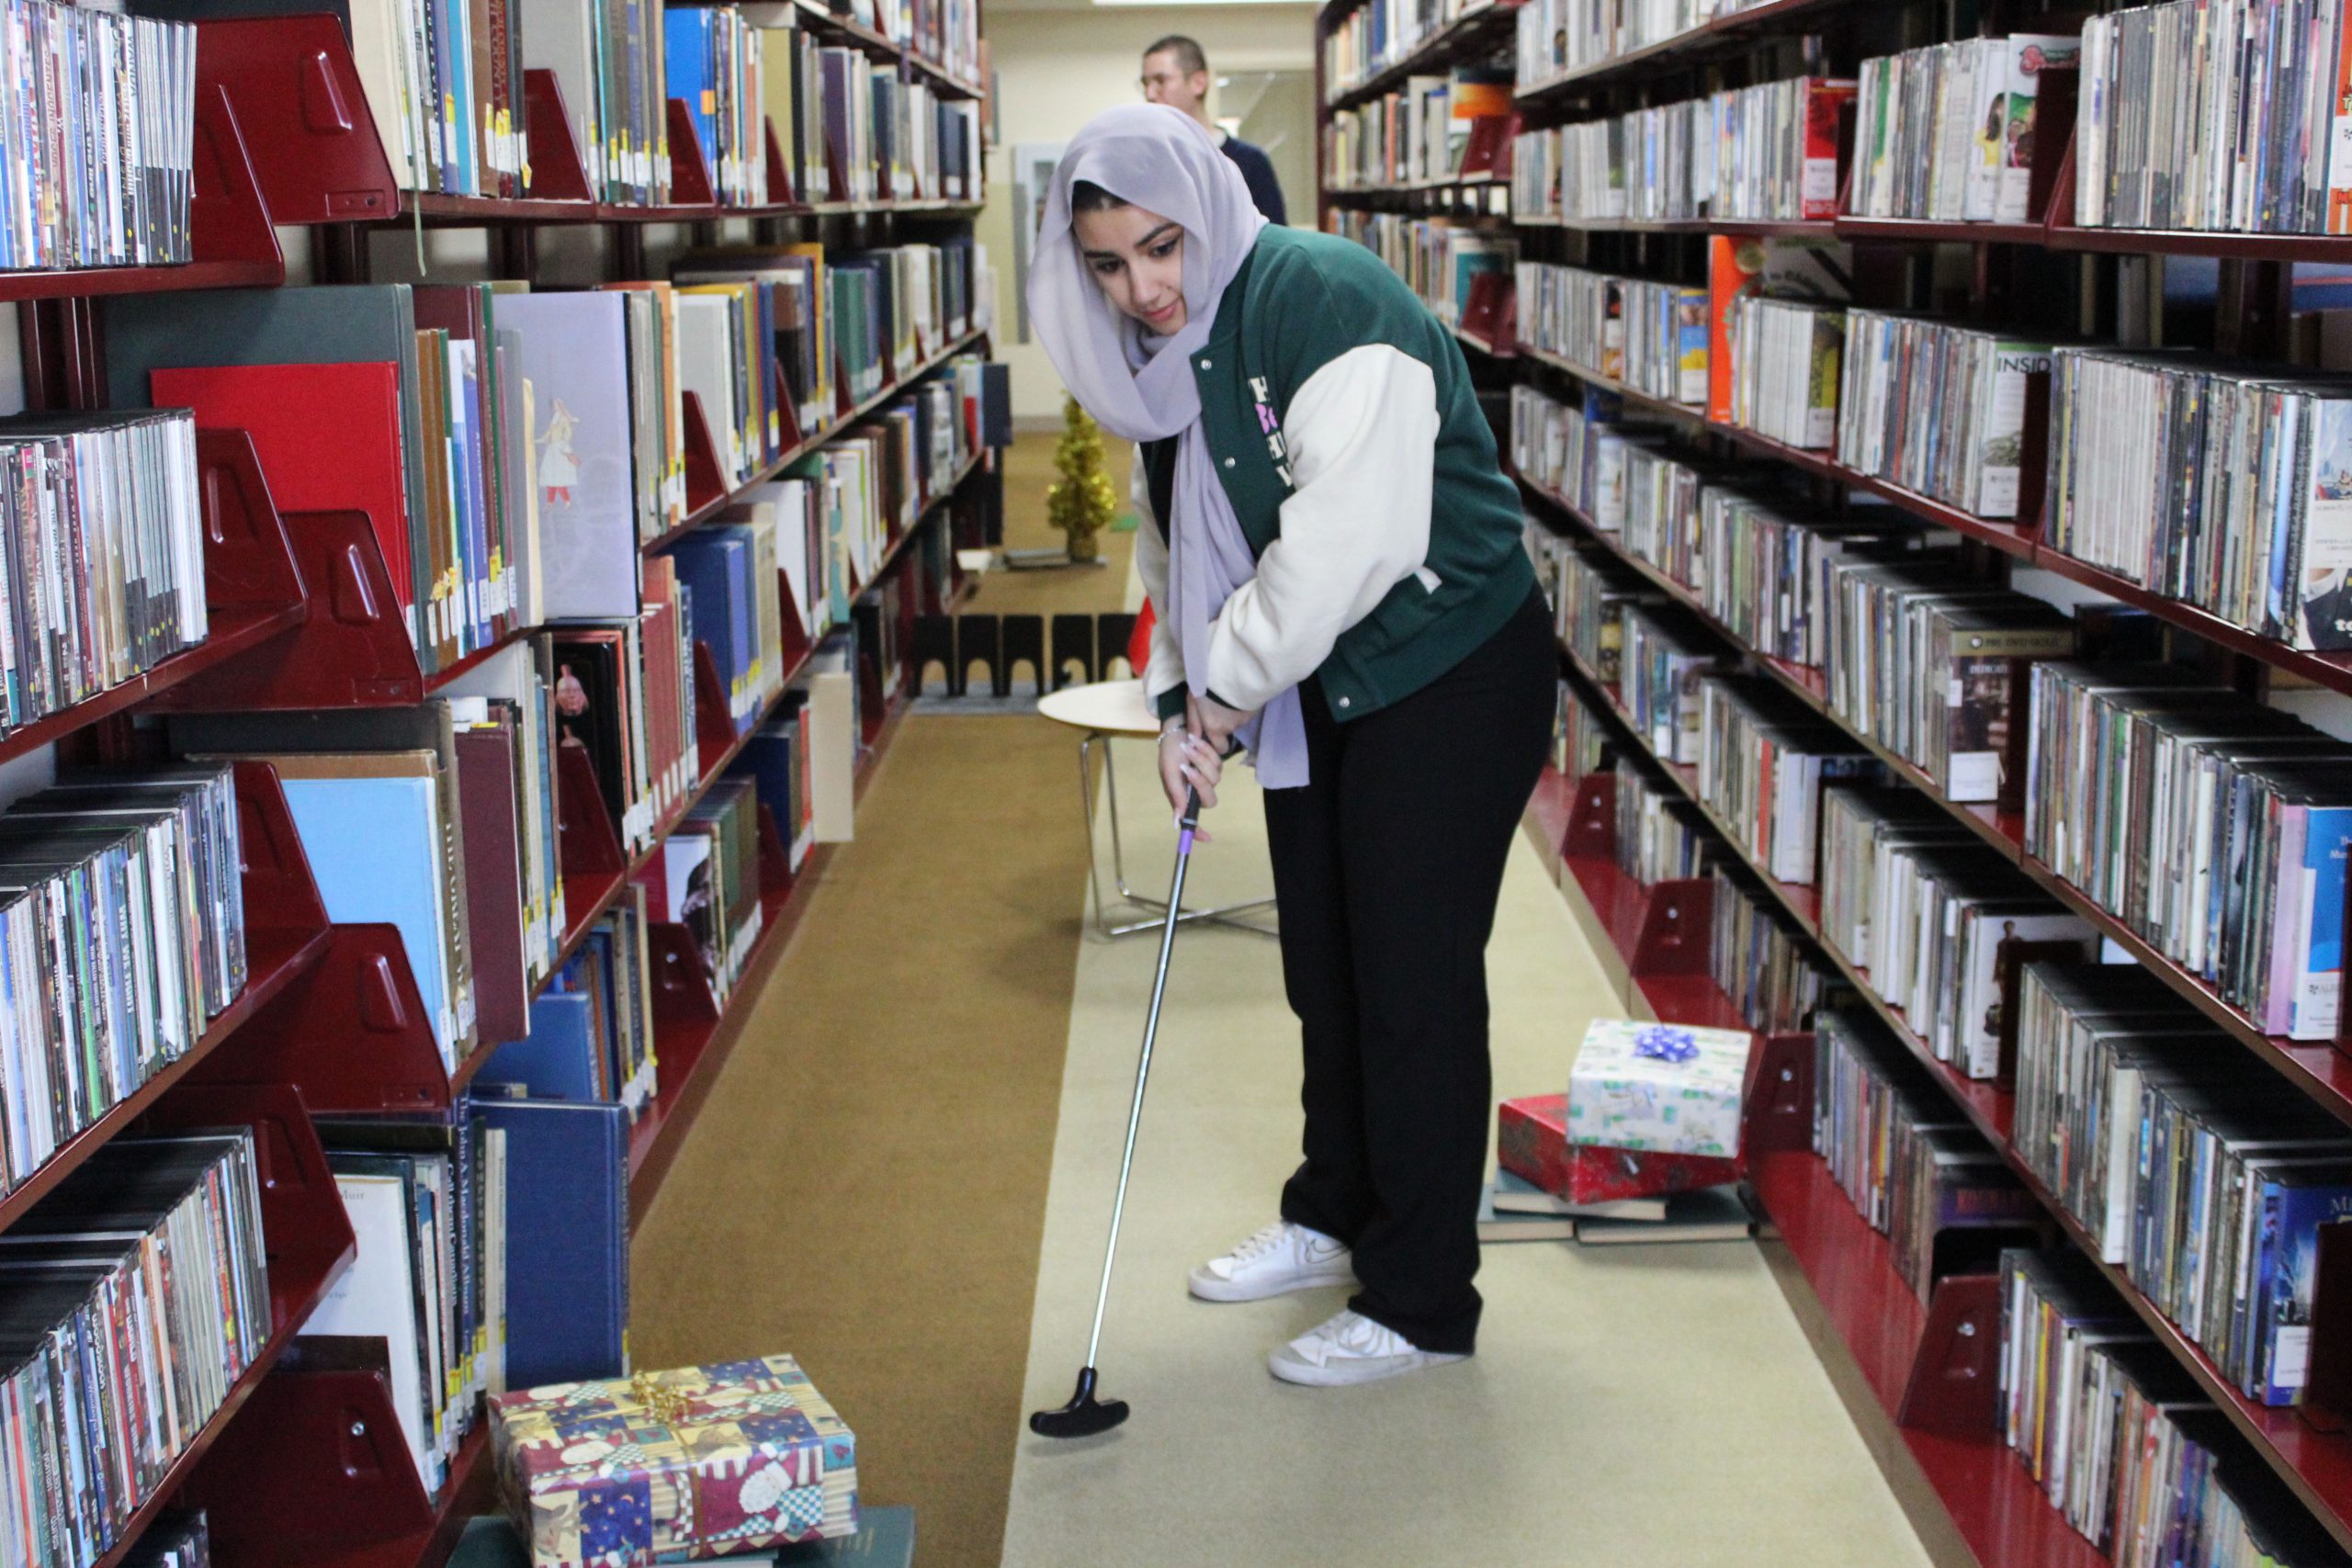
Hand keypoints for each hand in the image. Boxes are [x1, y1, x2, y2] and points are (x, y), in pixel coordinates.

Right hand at [1157, 716, 1223, 835]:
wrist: (1177, 729)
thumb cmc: (1169, 752)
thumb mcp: (1169, 773)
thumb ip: (1176, 795)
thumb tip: (1178, 821)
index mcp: (1182, 797)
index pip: (1192, 820)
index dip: (1198, 832)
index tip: (1208, 838)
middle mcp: (1195, 791)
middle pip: (1210, 800)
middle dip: (1200, 783)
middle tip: (1187, 767)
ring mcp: (1207, 778)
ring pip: (1215, 779)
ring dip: (1201, 760)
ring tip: (1188, 746)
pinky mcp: (1215, 765)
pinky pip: (1218, 763)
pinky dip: (1206, 751)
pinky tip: (1195, 742)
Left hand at [1185, 692, 1255, 757]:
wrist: (1231, 671)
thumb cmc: (1207, 687)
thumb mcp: (1193, 701)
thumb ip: (1193, 722)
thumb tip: (1192, 739)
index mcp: (1216, 729)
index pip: (1220, 748)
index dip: (1217, 743)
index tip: (1212, 733)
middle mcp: (1232, 727)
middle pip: (1229, 733)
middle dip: (1225, 727)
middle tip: (1220, 712)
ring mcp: (1246, 718)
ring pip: (1238, 720)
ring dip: (1233, 712)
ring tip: (1227, 697)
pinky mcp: (1256, 707)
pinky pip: (1247, 710)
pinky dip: (1241, 705)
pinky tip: (1237, 693)